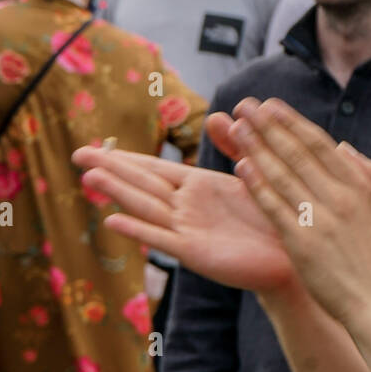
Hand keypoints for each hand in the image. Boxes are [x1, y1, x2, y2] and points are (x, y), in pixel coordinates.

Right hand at [72, 127, 296, 293]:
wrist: (293, 257)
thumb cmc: (273, 217)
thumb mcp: (253, 174)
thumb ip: (235, 145)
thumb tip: (218, 115)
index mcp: (198, 186)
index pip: (154, 168)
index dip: (124, 158)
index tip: (94, 148)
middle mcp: (186, 207)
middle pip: (141, 184)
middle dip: (110, 169)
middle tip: (77, 154)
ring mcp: (188, 229)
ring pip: (146, 207)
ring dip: (118, 192)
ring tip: (89, 178)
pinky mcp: (196, 252)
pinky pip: (163, 238)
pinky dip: (138, 230)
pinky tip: (113, 221)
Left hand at [223, 97, 370, 324]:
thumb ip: (366, 172)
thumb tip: (343, 146)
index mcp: (359, 185)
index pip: (320, 144)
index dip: (293, 122)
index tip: (270, 104)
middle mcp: (341, 197)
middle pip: (297, 153)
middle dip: (268, 126)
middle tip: (245, 105)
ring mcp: (322, 219)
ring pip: (283, 174)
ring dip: (257, 147)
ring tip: (236, 127)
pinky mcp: (302, 242)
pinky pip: (275, 206)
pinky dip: (257, 184)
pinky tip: (240, 166)